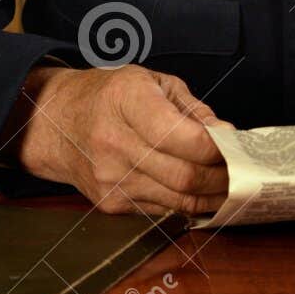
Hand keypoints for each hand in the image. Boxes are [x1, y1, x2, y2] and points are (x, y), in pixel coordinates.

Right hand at [11, 64, 232, 214]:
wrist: (53, 123)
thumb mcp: (152, 82)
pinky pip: (163, 211)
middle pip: (185, 175)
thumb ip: (193, 109)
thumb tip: (226, 136)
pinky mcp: (111, 204)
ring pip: (178, 200)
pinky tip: (202, 193)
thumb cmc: (109, 96)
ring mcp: (111, 179)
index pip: (184, 137)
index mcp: (127, 101)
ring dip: (211, 196)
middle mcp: (115, 142)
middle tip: (241, 170)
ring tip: (228, 184)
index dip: (217, 147)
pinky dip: (188, 205)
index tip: (234, 145)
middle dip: (222, 177)